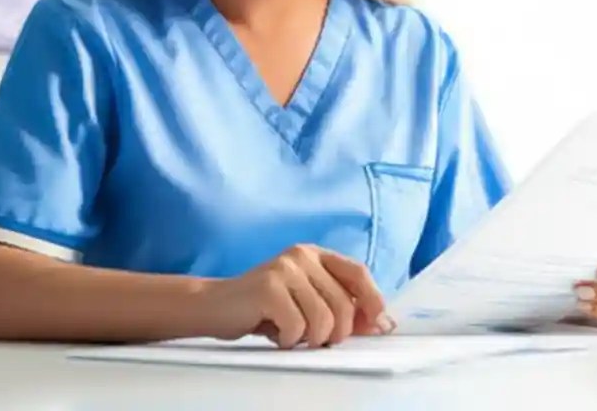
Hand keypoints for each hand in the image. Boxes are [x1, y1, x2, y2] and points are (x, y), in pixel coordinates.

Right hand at [199, 244, 392, 348]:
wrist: (213, 307)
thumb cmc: (263, 309)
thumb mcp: (306, 303)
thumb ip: (341, 307)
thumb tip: (383, 323)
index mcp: (315, 255)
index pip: (357, 272)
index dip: (373, 299)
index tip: (380, 324)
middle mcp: (302, 256)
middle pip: (343, 304)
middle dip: (335, 333)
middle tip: (314, 339)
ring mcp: (285, 269)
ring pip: (323, 319)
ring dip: (309, 339)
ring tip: (290, 333)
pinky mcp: (269, 288)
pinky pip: (297, 327)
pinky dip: (289, 340)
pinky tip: (274, 332)